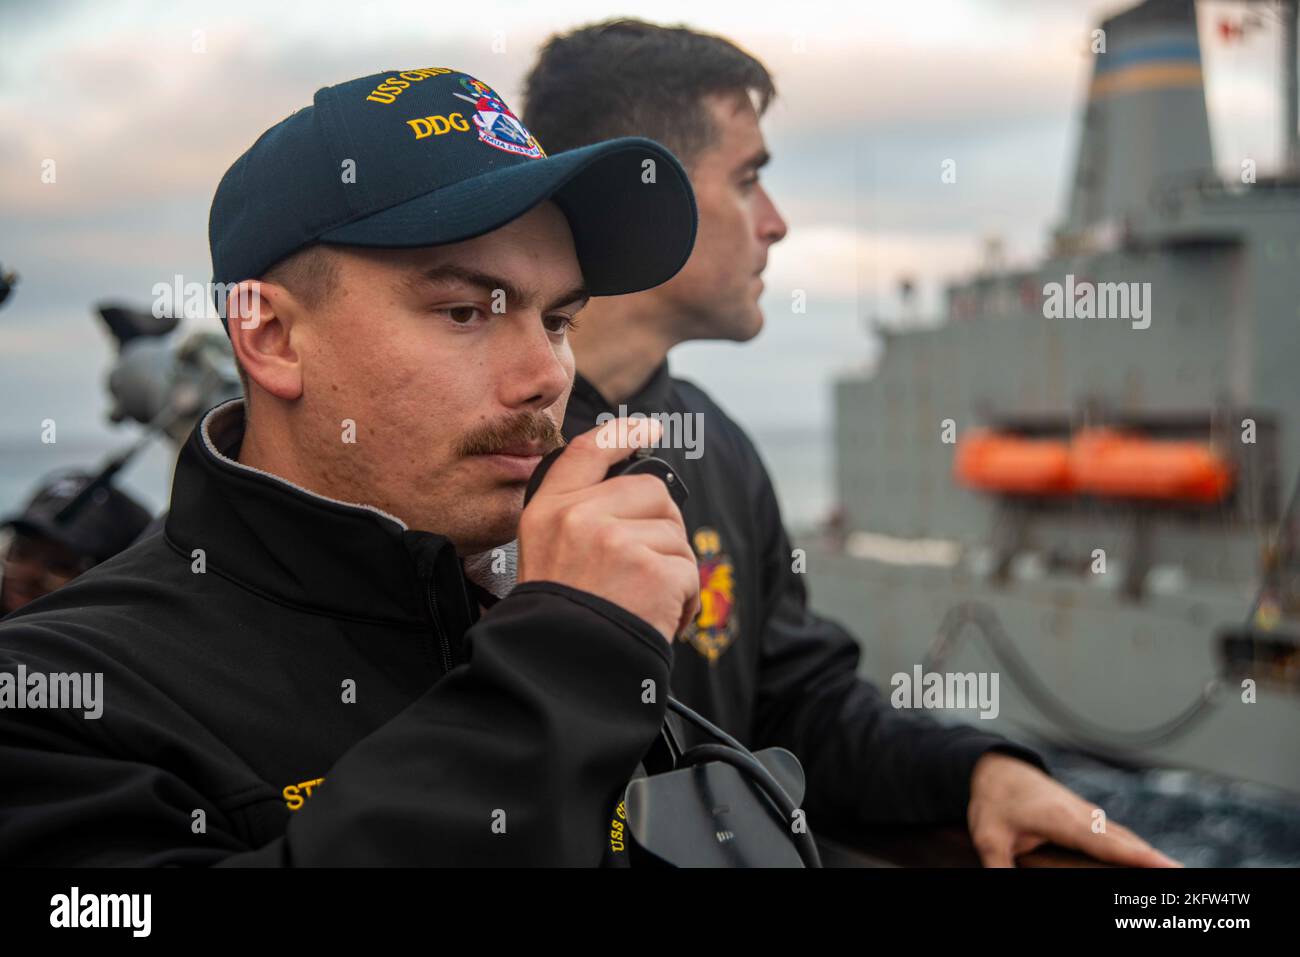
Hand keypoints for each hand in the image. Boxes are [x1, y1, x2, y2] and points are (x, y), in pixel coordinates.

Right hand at [517, 417, 699, 642]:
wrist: (558, 671)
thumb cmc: (558, 620)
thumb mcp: (544, 554)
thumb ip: (582, 516)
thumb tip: (644, 488)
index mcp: (547, 511)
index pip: (587, 453)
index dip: (622, 433)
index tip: (649, 427)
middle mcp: (578, 518)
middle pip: (651, 492)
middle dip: (662, 529)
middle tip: (645, 571)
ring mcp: (616, 542)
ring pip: (674, 535)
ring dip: (673, 573)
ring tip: (645, 604)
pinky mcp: (651, 571)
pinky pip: (689, 572)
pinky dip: (684, 602)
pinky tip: (660, 621)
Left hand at [966, 751, 1180, 867]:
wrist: (995, 767)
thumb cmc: (992, 801)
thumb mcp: (987, 837)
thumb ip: (999, 866)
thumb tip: (1005, 886)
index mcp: (1062, 818)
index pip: (1107, 842)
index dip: (1138, 856)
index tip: (1169, 867)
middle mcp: (1083, 814)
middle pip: (1128, 841)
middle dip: (1158, 861)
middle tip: (1188, 878)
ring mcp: (1088, 815)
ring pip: (1128, 838)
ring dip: (1154, 856)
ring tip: (1180, 874)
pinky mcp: (1089, 818)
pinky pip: (1120, 836)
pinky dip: (1140, 850)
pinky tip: (1152, 864)